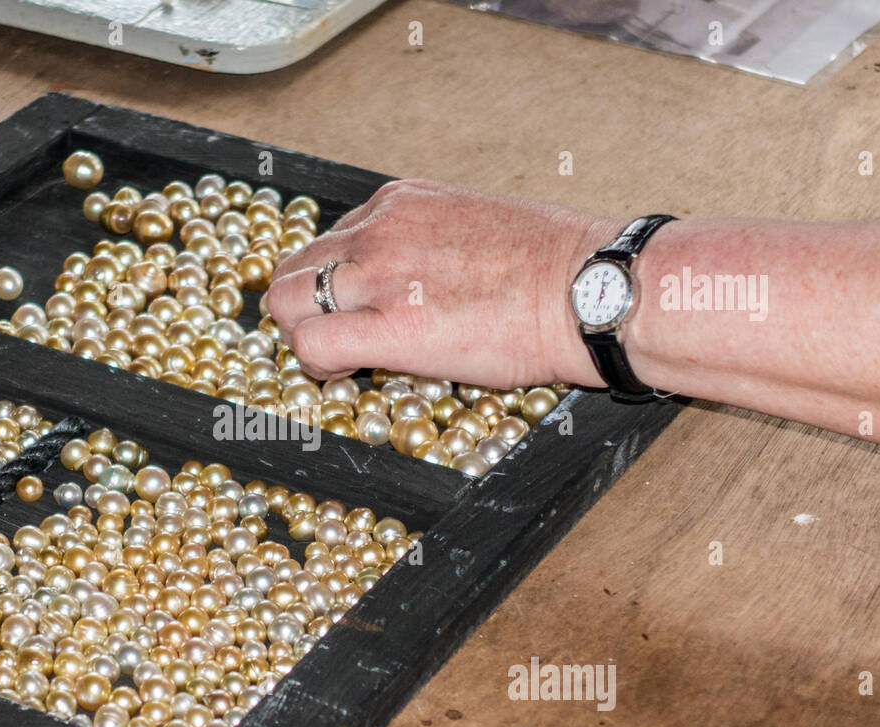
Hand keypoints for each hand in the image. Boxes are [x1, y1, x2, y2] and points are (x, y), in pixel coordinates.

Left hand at [262, 179, 616, 388]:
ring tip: (344, 357)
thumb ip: (425, 243)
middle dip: (302, 307)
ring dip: (303, 334)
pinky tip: (349, 370)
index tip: (356, 309)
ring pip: (287, 302)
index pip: (327, 241)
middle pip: (292, 267)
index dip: (331, 284)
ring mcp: (381, 273)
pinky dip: (315, 362)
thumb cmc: (554, 266)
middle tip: (337, 339)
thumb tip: (410, 278)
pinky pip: (311, 343)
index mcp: (399, 202)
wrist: (592, 287)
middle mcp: (379, 229)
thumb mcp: (474, 224)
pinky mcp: (393, 325)